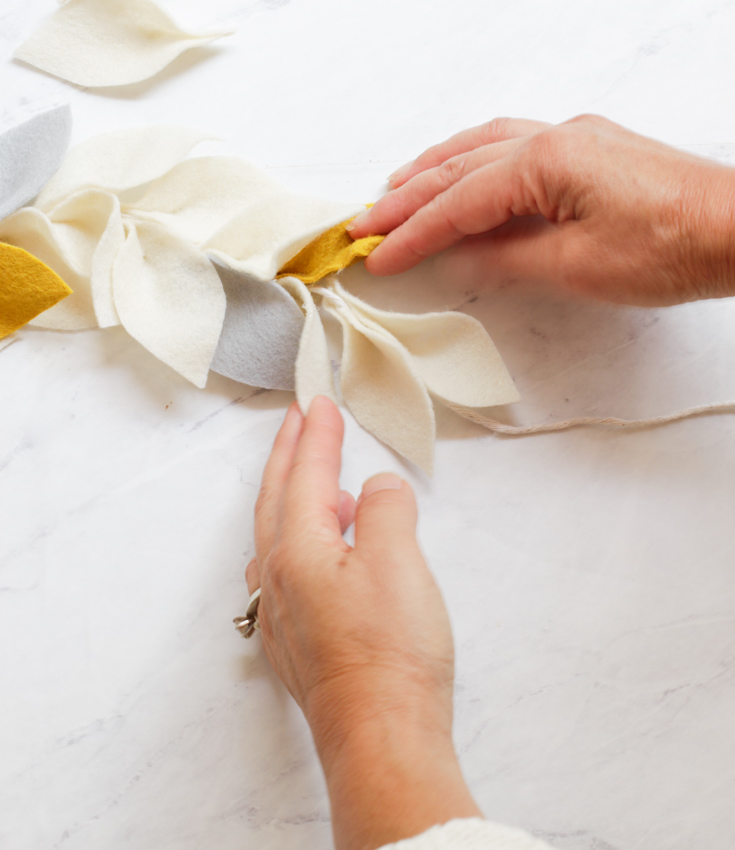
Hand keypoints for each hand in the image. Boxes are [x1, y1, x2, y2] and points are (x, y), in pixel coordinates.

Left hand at [247, 396, 480, 849]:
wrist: (382, 738)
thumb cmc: (391, 654)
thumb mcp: (399, 561)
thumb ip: (385, 509)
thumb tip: (377, 487)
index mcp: (299, 549)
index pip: (306, 475)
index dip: (317, 435)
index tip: (319, 401)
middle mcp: (279, 578)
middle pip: (277, 499)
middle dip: (289, 454)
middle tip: (299, 420)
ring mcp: (283, 614)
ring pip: (277, 536)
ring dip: (294, 498)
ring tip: (328, 486)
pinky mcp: (298, 644)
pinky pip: (285, 571)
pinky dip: (300, 542)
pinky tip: (322, 556)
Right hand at [347, 115, 734, 305]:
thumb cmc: (670, 247)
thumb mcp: (577, 267)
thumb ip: (508, 257)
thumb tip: (460, 255)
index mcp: (543, 161)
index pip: (459, 202)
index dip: (413, 234)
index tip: (376, 256)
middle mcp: (552, 137)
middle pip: (460, 166)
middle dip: (407, 196)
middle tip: (363, 221)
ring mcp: (574, 136)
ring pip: (484, 143)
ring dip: (436, 167)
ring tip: (397, 187)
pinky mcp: (592, 148)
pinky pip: (514, 142)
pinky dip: (475, 157)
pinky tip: (466, 169)